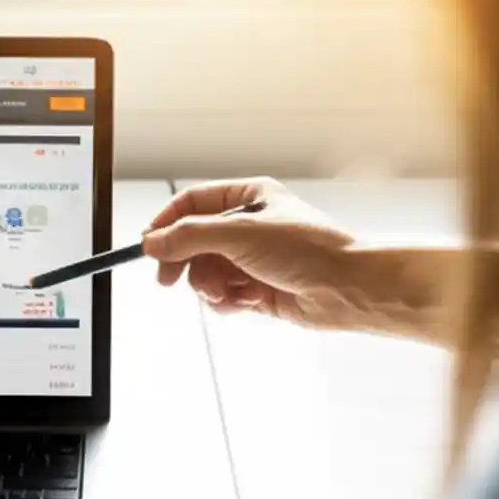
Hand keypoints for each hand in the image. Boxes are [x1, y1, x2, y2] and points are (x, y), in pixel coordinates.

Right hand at [142, 177, 359, 328]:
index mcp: (248, 197)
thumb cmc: (309, 250)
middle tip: (168, 281)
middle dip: (185, 263)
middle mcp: (249, 225)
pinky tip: (248, 301)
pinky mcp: (258, 289)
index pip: (191, 204)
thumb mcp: (239, 234)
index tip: (149, 246)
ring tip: (228, 293)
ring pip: (205, 272)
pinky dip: (229, 302)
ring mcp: (253, 258)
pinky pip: (224, 295)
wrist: (349, 289)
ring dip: (210, 286)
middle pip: (193, 242)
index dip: (166, 223)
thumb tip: (151, 242)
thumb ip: (189, 237)